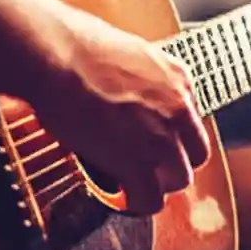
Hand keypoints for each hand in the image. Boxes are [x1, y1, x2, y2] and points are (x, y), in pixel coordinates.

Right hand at [30, 10, 210, 214]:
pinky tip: (124, 197)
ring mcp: (160, 138)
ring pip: (179, 179)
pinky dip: (138, 203)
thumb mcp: (126, 52)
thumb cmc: (76, 46)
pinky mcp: (137, 163)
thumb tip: (125, 88)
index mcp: (177, 79)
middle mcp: (177, 109)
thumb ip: (138, 77)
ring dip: (157, 184)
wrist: (56, 56)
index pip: (192, 119)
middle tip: (149, 165)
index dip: (173, 135)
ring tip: (135, 183)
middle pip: (194, 153)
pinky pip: (151, 199)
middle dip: (172, 163)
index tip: (157, 140)